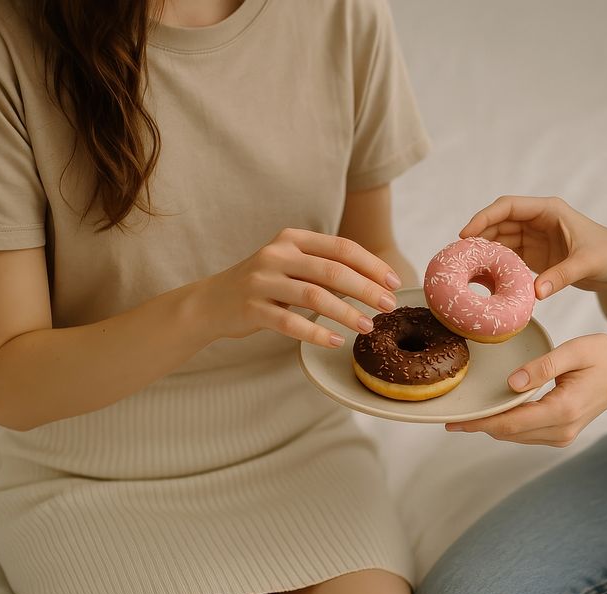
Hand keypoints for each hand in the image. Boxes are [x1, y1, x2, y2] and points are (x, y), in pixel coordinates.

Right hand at [194, 228, 401, 347]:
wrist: (212, 301)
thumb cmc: (265, 285)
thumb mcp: (293, 266)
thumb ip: (326, 268)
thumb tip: (376, 282)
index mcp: (293, 239)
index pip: (342, 247)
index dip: (371, 265)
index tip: (394, 282)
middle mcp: (277, 254)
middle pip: (332, 270)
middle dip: (366, 289)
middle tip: (388, 306)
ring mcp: (262, 280)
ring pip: (313, 295)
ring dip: (346, 312)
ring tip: (367, 326)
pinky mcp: (251, 308)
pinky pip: (289, 322)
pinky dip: (315, 332)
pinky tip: (335, 340)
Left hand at [446, 334, 606, 445]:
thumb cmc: (605, 357)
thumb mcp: (575, 352)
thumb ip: (543, 367)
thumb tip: (512, 382)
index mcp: (564, 409)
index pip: (512, 422)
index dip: (480, 424)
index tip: (454, 422)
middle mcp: (562, 429)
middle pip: (509, 433)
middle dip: (479, 426)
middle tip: (449, 417)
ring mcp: (562, 435)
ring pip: (515, 436)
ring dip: (491, 426)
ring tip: (465, 415)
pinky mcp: (561, 433)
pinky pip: (526, 433)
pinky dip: (506, 425)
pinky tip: (491, 412)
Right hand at [460, 196, 606, 298]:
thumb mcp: (589, 264)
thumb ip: (562, 276)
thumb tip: (536, 292)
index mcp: (549, 211)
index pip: (509, 207)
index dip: (485, 217)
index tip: (466, 234)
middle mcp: (538, 221)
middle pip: (499, 222)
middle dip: (478, 236)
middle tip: (458, 256)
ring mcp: (535, 238)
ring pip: (500, 239)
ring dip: (484, 251)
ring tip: (465, 267)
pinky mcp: (534, 256)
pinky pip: (508, 256)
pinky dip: (494, 264)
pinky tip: (482, 276)